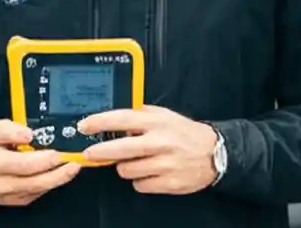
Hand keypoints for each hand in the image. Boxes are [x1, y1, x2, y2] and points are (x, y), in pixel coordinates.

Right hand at [0, 120, 80, 206]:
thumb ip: (10, 129)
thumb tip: (28, 134)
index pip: (20, 164)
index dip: (42, 159)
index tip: (56, 152)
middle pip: (33, 181)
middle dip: (56, 171)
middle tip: (72, 161)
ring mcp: (7, 195)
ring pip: (37, 189)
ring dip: (58, 179)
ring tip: (72, 167)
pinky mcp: (16, 201)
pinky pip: (37, 193)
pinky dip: (50, 183)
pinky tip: (59, 173)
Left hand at [77, 105, 218, 193]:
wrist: (215, 154)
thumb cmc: (186, 134)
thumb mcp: (165, 116)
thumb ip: (141, 114)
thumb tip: (113, 116)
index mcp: (157, 122)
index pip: (123, 119)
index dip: (100, 122)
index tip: (84, 126)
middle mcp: (160, 142)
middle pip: (119, 149)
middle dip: (99, 153)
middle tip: (89, 153)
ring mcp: (164, 164)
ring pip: (126, 170)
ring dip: (126, 167)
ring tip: (138, 161)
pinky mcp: (168, 183)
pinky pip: (140, 185)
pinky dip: (141, 180)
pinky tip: (151, 172)